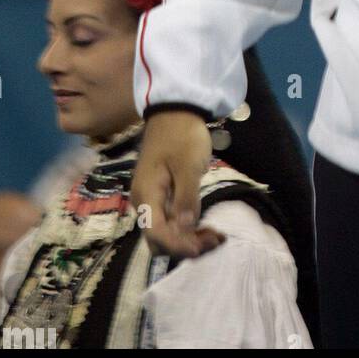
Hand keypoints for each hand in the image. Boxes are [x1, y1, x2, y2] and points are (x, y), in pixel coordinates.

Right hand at [130, 111, 224, 257]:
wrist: (175, 111)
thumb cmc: (182, 135)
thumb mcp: (188, 165)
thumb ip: (187, 198)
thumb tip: (185, 229)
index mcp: (146, 194)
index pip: (156, 233)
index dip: (178, 244)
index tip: (203, 247)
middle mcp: (143, 201)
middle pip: (158, 238)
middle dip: (184, 245)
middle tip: (214, 240)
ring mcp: (151, 199)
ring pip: (165, 231)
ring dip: (187, 238)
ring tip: (215, 236)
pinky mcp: (161, 195)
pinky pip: (170, 219)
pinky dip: (187, 227)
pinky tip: (206, 226)